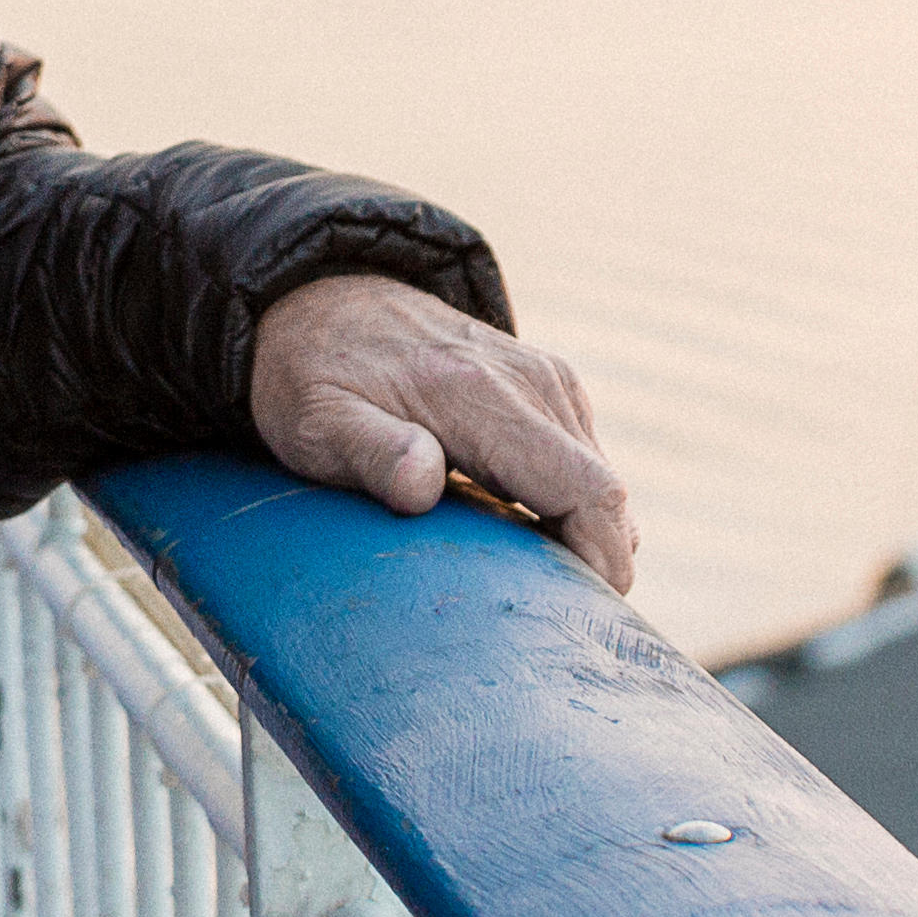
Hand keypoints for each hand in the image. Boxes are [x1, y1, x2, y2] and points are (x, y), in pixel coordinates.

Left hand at [249, 275, 639, 596]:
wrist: (320, 297)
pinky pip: (585, 458)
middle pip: (605, 492)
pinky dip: (573, 504)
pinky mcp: (546, 382)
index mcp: (479, 395)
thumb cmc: (311, 373)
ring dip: (586, 534)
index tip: (582, 616)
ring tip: (532, 584)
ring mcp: (543, 377)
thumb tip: (421, 481)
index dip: (601, 562)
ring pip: (600, 479)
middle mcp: (528, 380)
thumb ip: (370, 452)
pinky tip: (526, 535)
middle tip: (553, 619)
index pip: (583, 489)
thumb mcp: (314, 421)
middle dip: (601, 562)